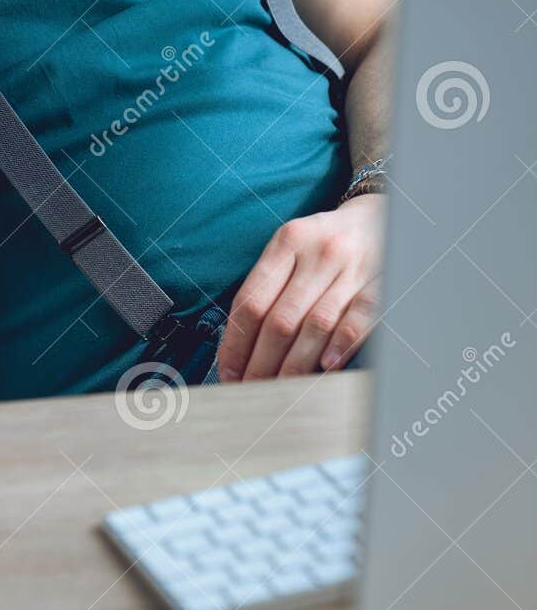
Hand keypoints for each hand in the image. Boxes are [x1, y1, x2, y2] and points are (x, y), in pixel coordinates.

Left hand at [217, 194, 383, 380]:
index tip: (228, 373)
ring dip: (295, 366)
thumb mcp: (291, 245)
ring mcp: (352, 269)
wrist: (379, 217)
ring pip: (315, 326)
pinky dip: (341, 347)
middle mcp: (318, 253)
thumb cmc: (323, 241)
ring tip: (279, 391)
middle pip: (281, 320)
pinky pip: (358, 320)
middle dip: (261, 364)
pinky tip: (325, 368)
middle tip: (250, 391)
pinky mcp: (382, 283)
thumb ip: (268, 285)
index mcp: (288, 241)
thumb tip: (239, 343)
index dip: (236, 343)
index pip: (252, 301)